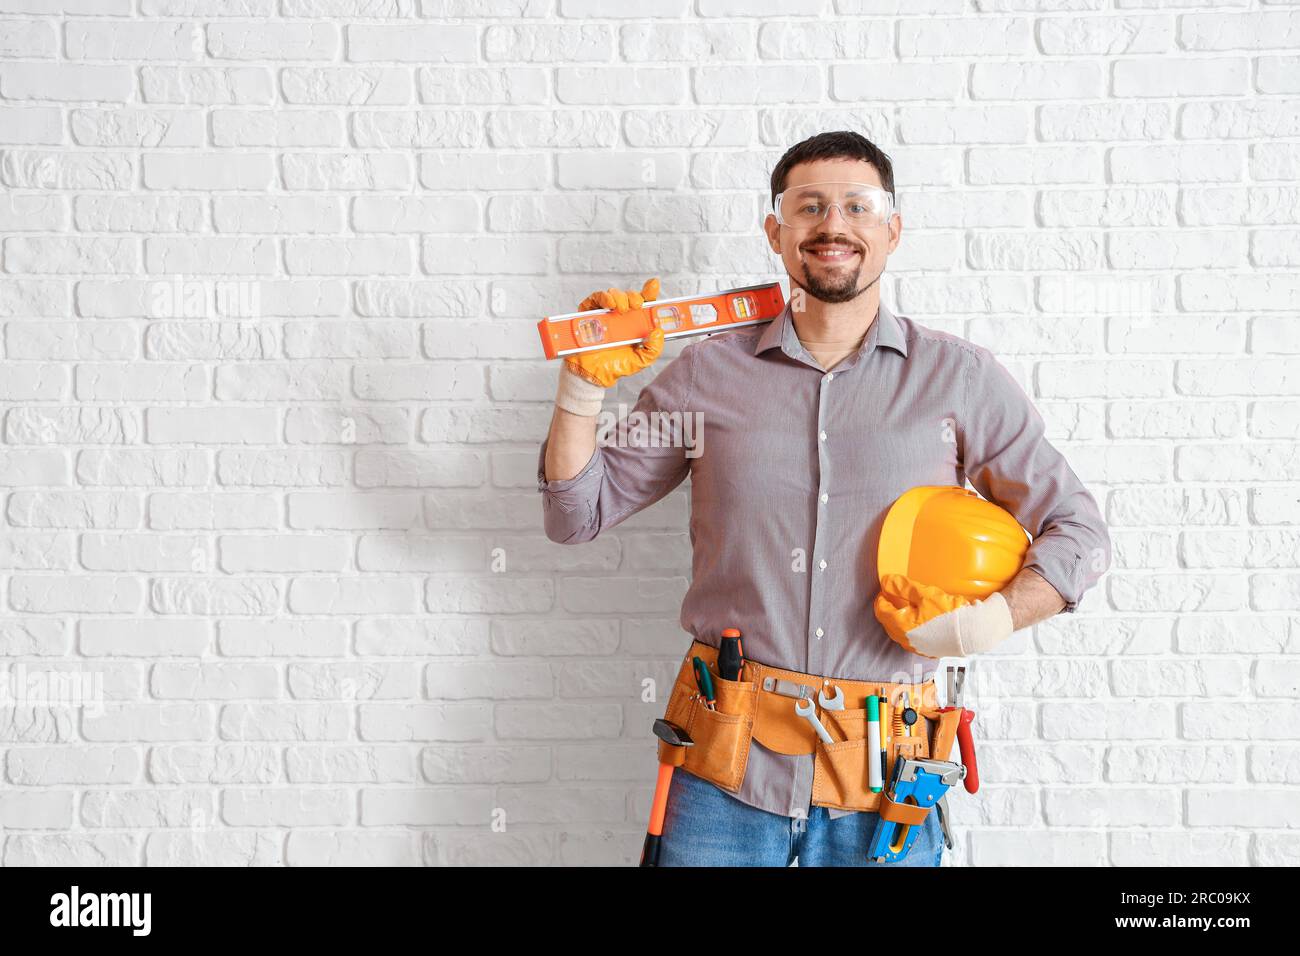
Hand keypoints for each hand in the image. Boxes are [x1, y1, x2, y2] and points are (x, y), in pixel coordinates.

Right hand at [564, 278, 662, 388]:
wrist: (594, 375)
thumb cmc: (615, 366)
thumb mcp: (642, 360)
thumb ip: (654, 348)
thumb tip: (658, 331)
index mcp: (635, 323)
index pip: (644, 304)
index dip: (649, 292)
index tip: (653, 286)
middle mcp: (620, 316)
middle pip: (629, 296)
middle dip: (635, 296)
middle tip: (637, 306)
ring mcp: (604, 314)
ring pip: (613, 294)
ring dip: (620, 297)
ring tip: (623, 308)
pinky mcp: (589, 314)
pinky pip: (595, 299)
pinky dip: (603, 298)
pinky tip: (610, 305)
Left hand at [873, 573, 1013, 658]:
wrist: (974, 631)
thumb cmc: (951, 613)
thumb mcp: (925, 594)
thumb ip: (903, 587)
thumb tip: (887, 581)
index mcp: (901, 626)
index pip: (881, 611)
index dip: (881, 599)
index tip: (884, 591)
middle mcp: (907, 640)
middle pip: (889, 623)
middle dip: (889, 609)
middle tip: (893, 597)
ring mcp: (918, 648)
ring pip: (900, 632)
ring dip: (899, 620)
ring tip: (906, 608)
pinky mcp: (929, 651)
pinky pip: (913, 639)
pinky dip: (911, 629)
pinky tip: (919, 621)